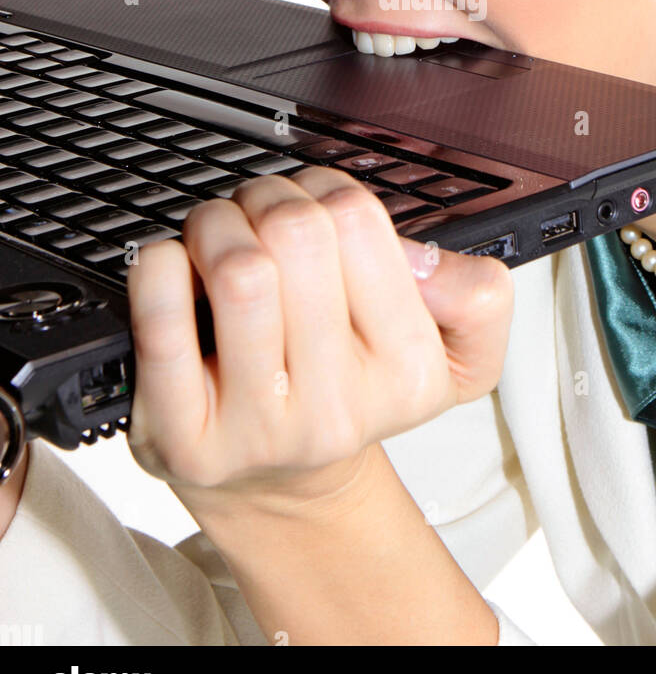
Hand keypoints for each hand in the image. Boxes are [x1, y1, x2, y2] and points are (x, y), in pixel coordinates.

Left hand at [125, 165, 513, 508]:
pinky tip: (174, 269)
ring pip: (237, 268)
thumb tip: (424, 258)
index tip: (313, 207)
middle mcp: (338, 409)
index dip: (324, 188)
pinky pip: (162, 321)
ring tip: (217, 238)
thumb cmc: (350, 393)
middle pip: (295, 234)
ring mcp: (258, 428)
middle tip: (257, 215)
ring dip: (215, 223)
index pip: (361, 222)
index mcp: (408, 373)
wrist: (282, 485)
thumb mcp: (454, 354)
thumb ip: (478, 295)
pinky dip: (160, 267)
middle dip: (265, 198)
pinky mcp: (184, 437)